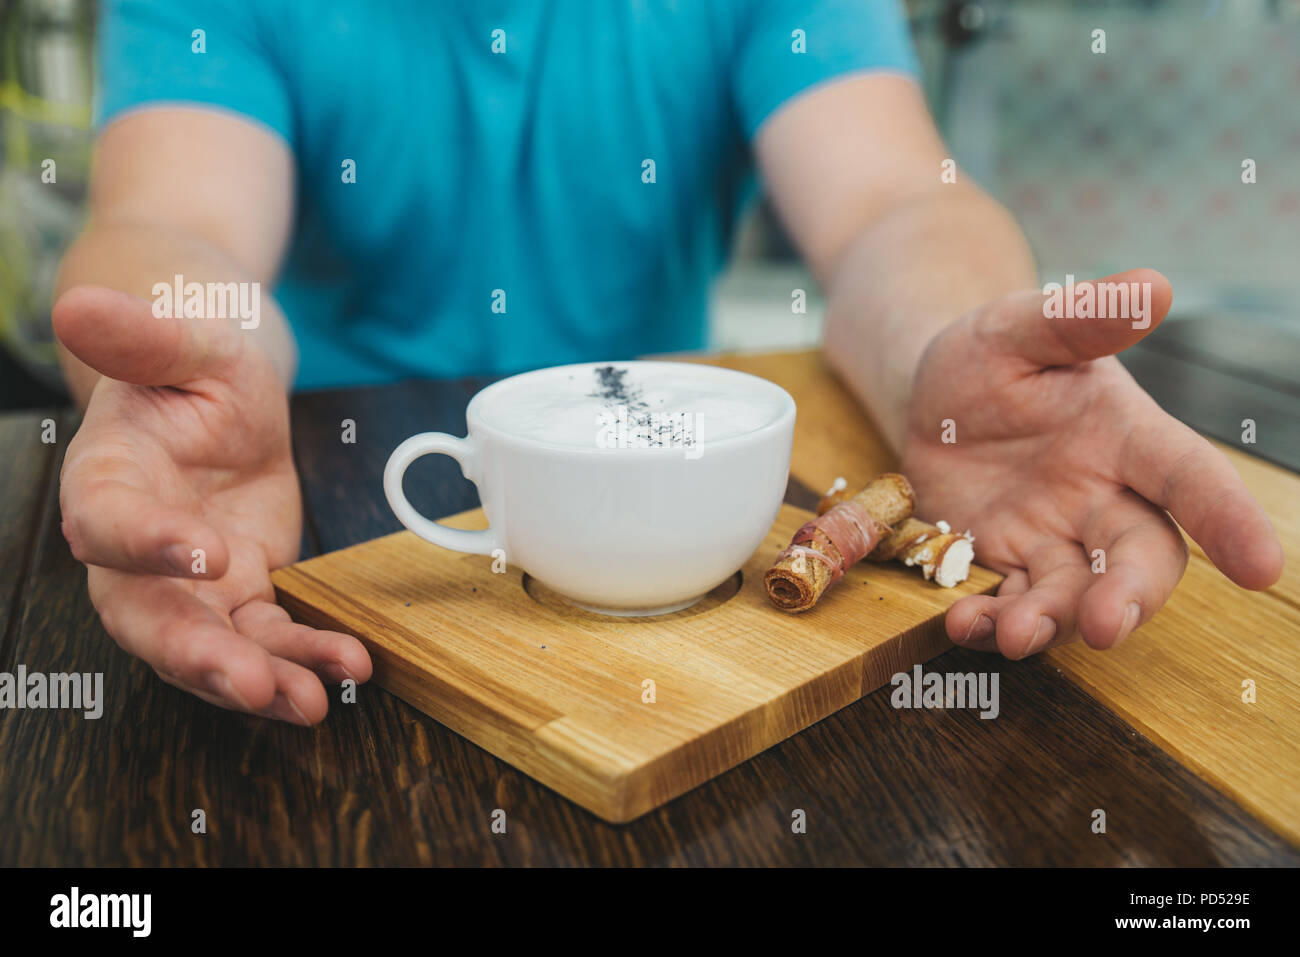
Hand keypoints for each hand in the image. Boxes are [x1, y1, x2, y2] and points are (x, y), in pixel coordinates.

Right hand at [54, 285, 371, 721]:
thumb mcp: (188, 342)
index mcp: (109, 478)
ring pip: (210, 647)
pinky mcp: (241, 593)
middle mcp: (137, 548)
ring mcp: (189, 581)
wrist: (229, 396)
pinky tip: (347, 667)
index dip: (147, 543)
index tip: (205, 550)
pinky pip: (266, 637)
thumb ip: (142, 335)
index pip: (107, 522)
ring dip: (258, 679)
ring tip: (311, 700)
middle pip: (149, 617)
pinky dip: (303, 657)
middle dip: (198, 655)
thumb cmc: (198, 367)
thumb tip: (78, 304)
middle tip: (250, 681)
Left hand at [900, 269, 1283, 657]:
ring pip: (1072, 596)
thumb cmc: (991, 354)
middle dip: (1129, 596)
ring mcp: (1051, 538)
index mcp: (1126, 436)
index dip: (1230, 521)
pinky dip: (988, 621)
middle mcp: (1101, 497)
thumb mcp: (1020, 327)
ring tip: (1015, 633)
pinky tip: (961, 622)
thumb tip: (1153, 288)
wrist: (931, 394)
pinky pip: (1006, 603)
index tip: (1263, 569)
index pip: (1191, 478)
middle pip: (1141, 558)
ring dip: (1050, 622)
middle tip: (1104, 624)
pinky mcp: (1001, 563)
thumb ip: (1079, 318)